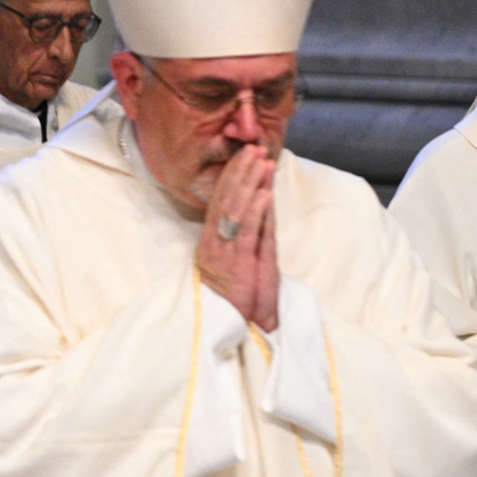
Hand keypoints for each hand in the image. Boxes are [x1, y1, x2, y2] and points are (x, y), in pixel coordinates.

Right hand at [194, 146, 278, 330]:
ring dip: (249, 184)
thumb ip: (254, 232)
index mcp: (212, 241)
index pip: (220, 202)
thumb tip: (262, 201)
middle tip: (252, 149)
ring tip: (260, 162)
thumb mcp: (248, 259)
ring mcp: (225, 252)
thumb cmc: (241, 297)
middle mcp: (214, 243)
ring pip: (235, 210)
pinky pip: (246, 232)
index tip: (244, 156)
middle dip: (240, 172)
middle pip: (225, 200)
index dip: (232, 177)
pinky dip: (255, 210)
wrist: (237, 327)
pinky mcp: (239, 263)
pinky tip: (264, 193)